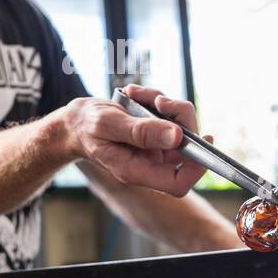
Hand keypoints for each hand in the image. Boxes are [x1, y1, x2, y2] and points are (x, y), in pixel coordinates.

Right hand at [62, 84, 208, 196]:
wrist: (76, 122)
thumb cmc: (86, 126)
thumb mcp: (109, 125)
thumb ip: (141, 132)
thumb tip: (177, 137)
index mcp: (137, 170)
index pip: (178, 183)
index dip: (196, 167)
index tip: (200, 139)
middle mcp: (150, 162)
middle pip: (186, 150)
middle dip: (180, 118)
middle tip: (160, 101)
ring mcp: (154, 148)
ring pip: (181, 127)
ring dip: (165, 104)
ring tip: (137, 93)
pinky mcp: (154, 132)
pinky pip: (169, 115)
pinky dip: (156, 99)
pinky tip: (135, 94)